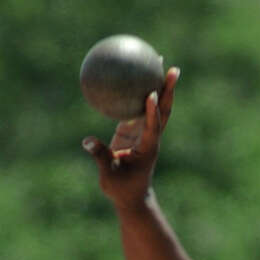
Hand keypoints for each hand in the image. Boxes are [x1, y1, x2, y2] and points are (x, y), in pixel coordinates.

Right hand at [82, 66, 178, 207]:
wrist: (132, 197)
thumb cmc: (122, 190)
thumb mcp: (109, 177)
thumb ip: (100, 157)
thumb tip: (86, 141)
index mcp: (147, 147)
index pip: (152, 126)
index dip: (153, 111)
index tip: (152, 94)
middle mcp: (150, 136)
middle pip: (164, 109)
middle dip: (169, 90)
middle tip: (173, 69)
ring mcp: (145, 133)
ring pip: (156, 105)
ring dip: (160, 85)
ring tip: (159, 61)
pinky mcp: (136, 132)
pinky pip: (138, 107)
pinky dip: (138, 91)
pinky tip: (132, 75)